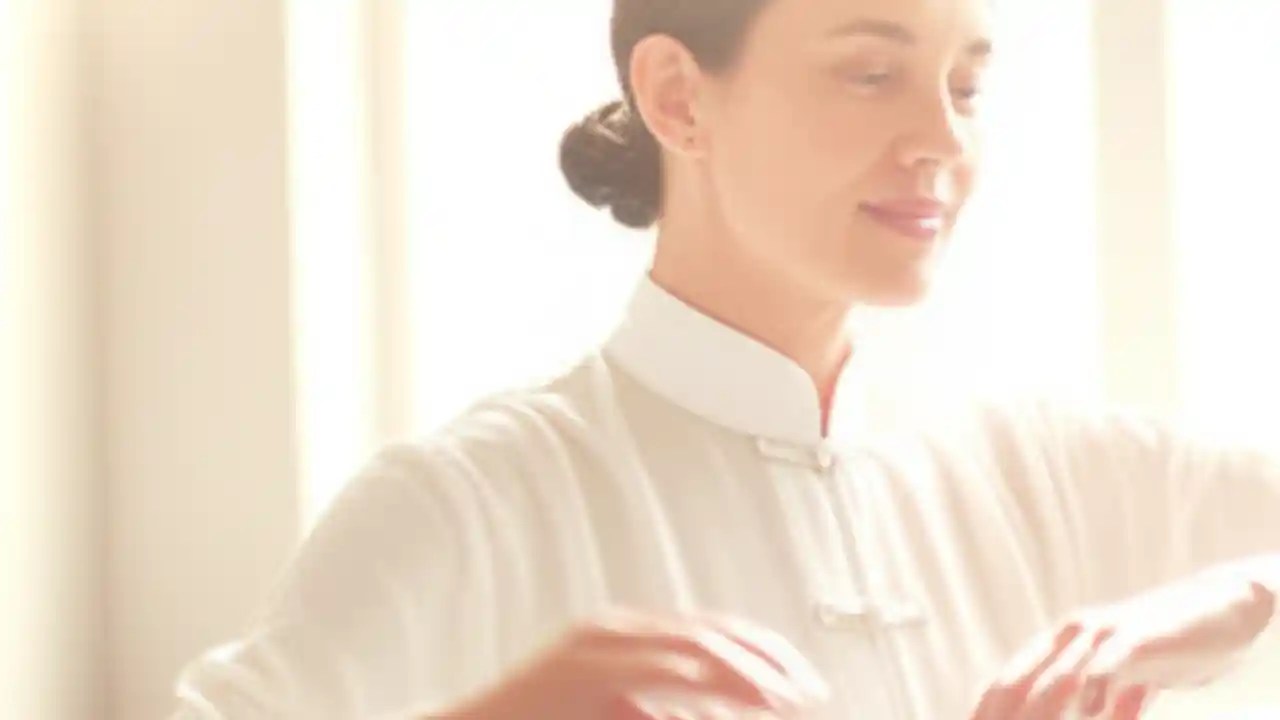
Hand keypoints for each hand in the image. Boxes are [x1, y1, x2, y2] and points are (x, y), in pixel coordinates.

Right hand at [440, 608, 829, 719]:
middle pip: (713, 630)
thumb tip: (710, 715)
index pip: (708, 632)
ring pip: (696, 644)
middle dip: (770, 658)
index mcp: (624, 636)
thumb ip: (657, 711)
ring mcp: (600, 644)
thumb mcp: (612, 714)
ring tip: (791, 696)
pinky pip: (662, 667)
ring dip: (751, 669)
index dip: (760, 652)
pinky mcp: (587, 669)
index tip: (801, 681)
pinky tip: (746, 695)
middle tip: (813, 689)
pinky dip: (711, 677)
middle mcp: (616, 629)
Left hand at [969, 566, 1275, 718]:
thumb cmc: (1163, 647)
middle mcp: (1070, 635)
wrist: (1217, 609)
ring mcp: (1102, 632)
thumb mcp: (1124, 685)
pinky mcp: (1136, 635)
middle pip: (1021, 680)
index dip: (987, 709)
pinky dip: (1095, 690)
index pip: (1008, 681)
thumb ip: (1107, 706)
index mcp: (1058, 645)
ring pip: (1057, 676)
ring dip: (1042, 712)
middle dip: (1005, 714)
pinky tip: (1092, 713)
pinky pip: (1107, 664)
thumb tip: (1098, 719)